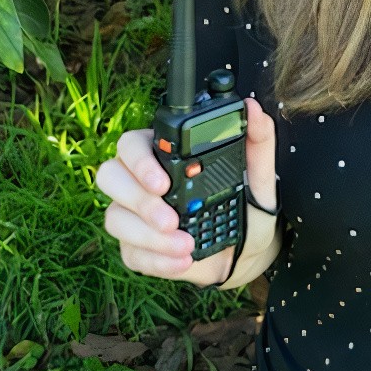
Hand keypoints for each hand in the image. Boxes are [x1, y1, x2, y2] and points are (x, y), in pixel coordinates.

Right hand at [95, 96, 279, 286]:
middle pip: (111, 177)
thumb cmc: (247, 207)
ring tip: (186, 245)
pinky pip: (130, 253)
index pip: (132, 144)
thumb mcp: (259, 176)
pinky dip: (156, 260)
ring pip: (115, 218)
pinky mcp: (135, 248)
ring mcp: (134, 215)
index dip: (139, 161)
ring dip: (148, 235)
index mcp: (163, 155)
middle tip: (171, 219)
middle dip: (138, 199)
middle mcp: (140, 181)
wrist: (249, 252)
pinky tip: (182, 261)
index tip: (164, 182)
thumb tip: (253, 109)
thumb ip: (257, 141)